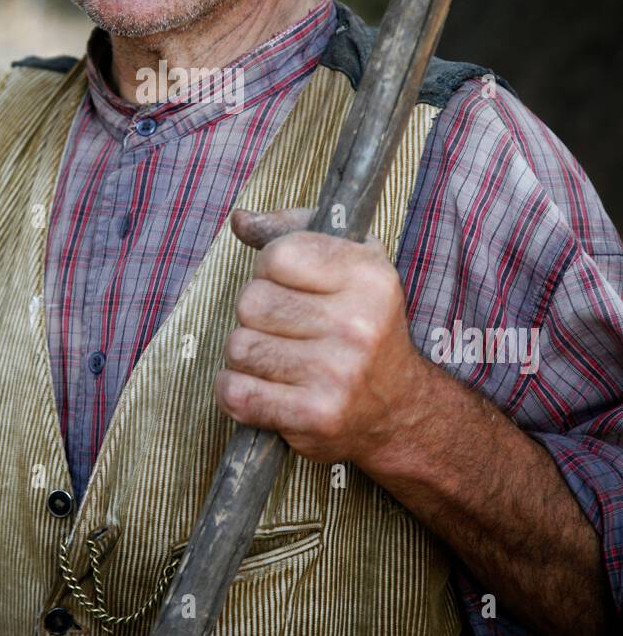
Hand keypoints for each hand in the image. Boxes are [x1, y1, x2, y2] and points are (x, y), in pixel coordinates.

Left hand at [214, 207, 422, 466]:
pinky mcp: (315, 416)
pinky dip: (235, 391)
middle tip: (284, 329)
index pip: (277, 255)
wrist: (399, 408)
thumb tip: (239, 219)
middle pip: (251, 301)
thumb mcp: (350, 265)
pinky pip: (236, 392)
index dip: (270, 269)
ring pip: (239, 346)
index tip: (287, 285)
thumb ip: (293, 232)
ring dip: (247, 355)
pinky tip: (262, 388)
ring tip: (279, 360)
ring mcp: (338, 374)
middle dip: (256, 315)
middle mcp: (358, 325)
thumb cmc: (363, 326)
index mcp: (368, 277)